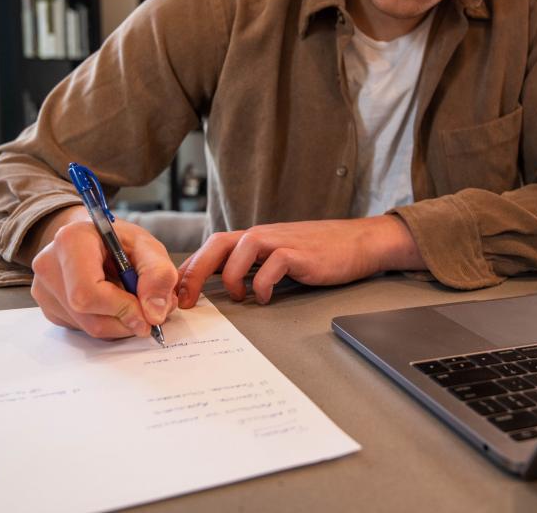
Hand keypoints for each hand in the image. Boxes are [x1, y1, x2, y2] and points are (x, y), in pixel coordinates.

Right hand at [28, 206, 178, 338]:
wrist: (90, 238)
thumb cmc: (117, 239)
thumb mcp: (146, 245)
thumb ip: (158, 273)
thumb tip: (154, 313)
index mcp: (70, 241)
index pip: (88, 292)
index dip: (122, 309)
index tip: (147, 312)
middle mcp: (49, 266)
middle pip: (89, 316)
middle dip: (126, 319)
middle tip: (148, 308)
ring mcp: (44, 291)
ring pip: (89, 328)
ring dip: (120, 324)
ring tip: (133, 301)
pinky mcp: (50, 309)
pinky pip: (83, 329)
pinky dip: (108, 323)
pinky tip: (114, 303)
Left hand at [176, 215, 424, 307]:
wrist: (358, 242)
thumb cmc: (319, 253)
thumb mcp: (279, 257)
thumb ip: (253, 266)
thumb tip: (224, 287)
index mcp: (254, 238)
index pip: (212, 247)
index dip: (190, 269)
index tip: (178, 294)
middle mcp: (263, 235)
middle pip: (217, 244)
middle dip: (195, 272)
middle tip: (186, 300)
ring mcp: (281, 241)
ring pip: (239, 250)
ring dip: (230, 278)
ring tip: (240, 298)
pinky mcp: (299, 253)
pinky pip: (271, 265)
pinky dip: (262, 285)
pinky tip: (266, 298)